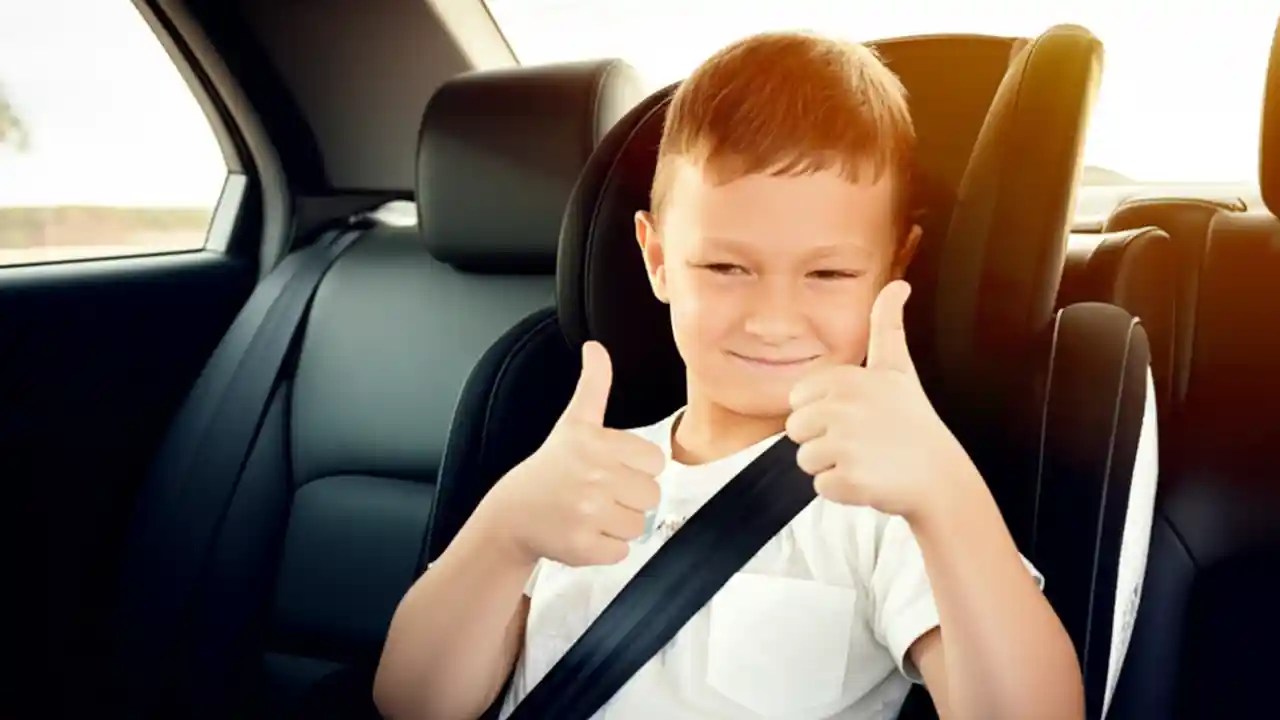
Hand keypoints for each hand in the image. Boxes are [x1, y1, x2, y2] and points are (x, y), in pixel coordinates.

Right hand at [479, 341, 664, 566]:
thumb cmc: (553, 466)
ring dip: (618, 525)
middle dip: (629, 498)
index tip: (610, 469)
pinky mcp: (583, 548)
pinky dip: (606, 549)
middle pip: (651, 496)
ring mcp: (588, 514)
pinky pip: (621, 552)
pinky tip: (583, 534)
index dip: (636, 468)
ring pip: (639, 526)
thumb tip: (596, 347)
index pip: (655, 463)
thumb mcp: (575, 422)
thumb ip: (594, 385)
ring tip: (590, 514)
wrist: (514, 512)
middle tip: (598, 494)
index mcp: (598, 444)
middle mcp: (594, 477)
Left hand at [785, 280, 977, 518]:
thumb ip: (888, 324)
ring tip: (867, 459)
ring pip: (805, 460)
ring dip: (831, 466)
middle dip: (823, 440)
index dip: (822, 412)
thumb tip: (898, 284)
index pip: (797, 400)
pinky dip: (842, 490)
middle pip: (796, 430)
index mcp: (847, 379)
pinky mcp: (848, 478)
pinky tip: (869, 479)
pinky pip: (820, 487)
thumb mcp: (898, 368)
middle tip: (862, 441)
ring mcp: (845, 444)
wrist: (941, 476)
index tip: (856, 415)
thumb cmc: (914, 423)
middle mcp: (843, 407)